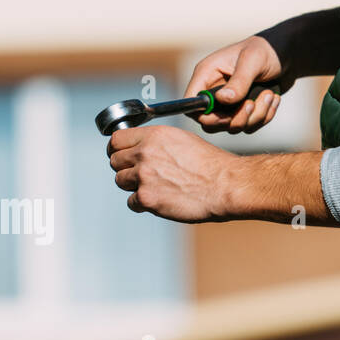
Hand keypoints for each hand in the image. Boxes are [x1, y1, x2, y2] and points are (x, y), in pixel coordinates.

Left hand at [107, 125, 242, 222]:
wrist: (225, 185)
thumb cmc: (210, 165)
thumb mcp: (182, 140)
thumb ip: (156, 142)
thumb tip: (139, 148)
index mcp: (154, 135)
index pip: (116, 139)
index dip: (117, 149)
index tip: (121, 155)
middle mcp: (145, 153)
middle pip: (114, 161)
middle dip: (125, 168)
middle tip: (140, 174)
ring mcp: (144, 176)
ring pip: (120, 180)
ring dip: (133, 186)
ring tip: (156, 187)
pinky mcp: (146, 198)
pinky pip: (131, 202)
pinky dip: (142, 204)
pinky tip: (160, 200)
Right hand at [184, 35, 282, 133]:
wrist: (286, 55)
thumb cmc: (266, 50)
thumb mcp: (252, 61)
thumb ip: (238, 82)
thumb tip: (223, 100)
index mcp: (207, 74)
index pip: (192, 102)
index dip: (204, 115)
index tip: (226, 114)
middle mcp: (214, 90)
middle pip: (210, 122)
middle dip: (234, 119)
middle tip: (251, 105)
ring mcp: (228, 102)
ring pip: (232, 126)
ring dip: (254, 116)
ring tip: (269, 95)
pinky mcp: (243, 110)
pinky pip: (248, 126)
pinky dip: (263, 117)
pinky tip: (272, 99)